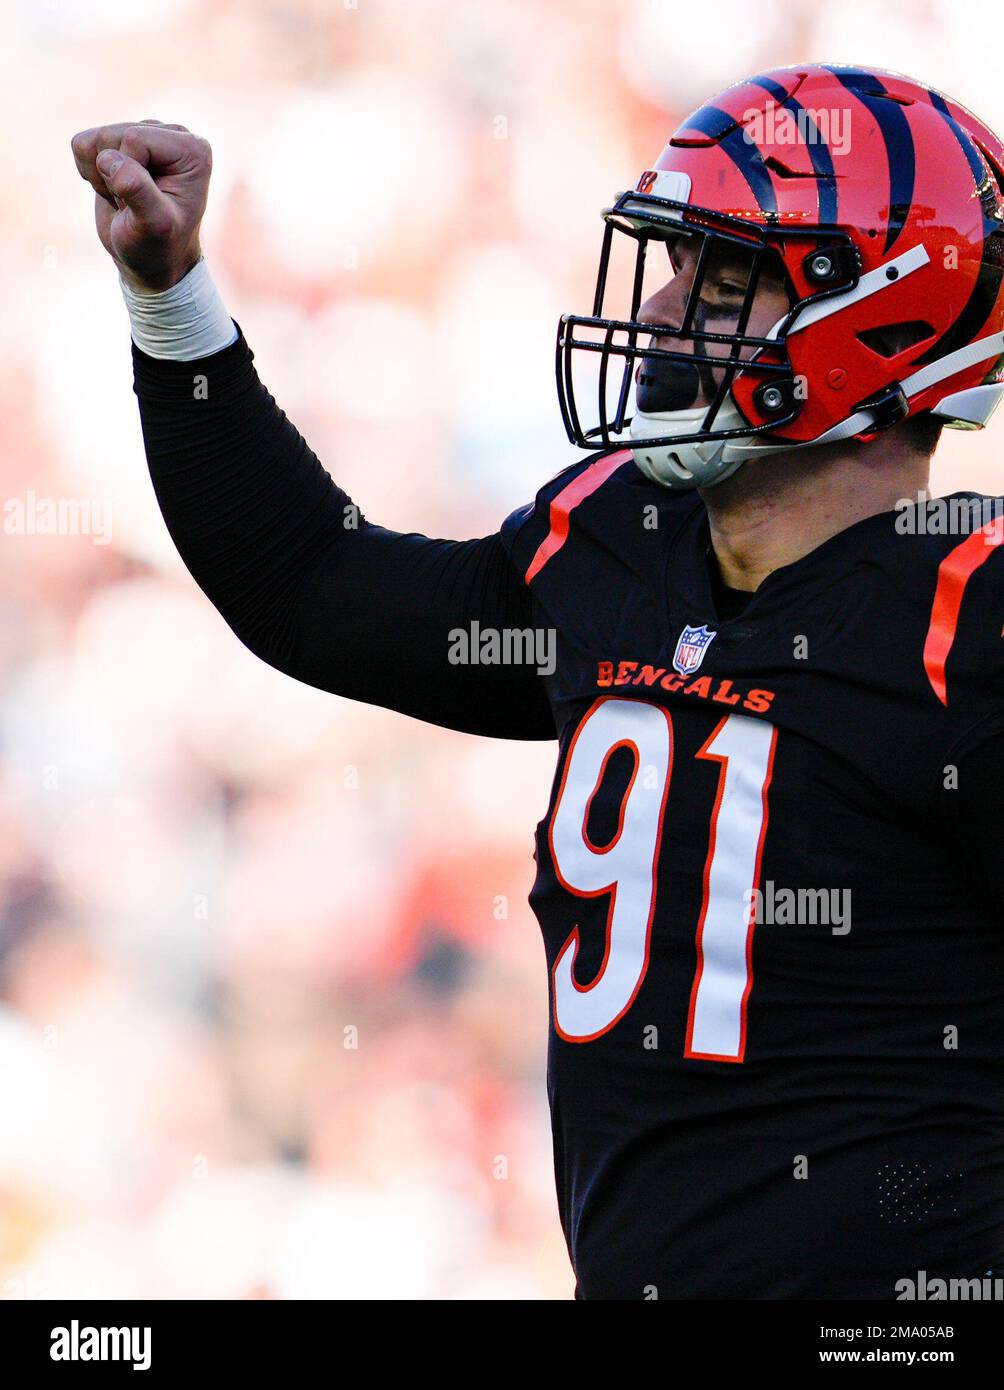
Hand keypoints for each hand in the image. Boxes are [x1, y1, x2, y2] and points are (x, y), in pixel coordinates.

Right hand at [70, 120, 211, 291]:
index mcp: (192, 149)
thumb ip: (137, 191)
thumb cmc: (158, 246)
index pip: (134, 139)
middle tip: (133, 205)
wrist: (149, 260)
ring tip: (126, 199)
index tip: (145, 204)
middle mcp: (172, 134)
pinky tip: (113, 190)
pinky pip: (82, 144)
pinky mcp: (120, 141)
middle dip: (112, 176)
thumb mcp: (154, 225)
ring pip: (95, 138)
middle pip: (112, 135)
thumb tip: (108, 159)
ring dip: (101, 177)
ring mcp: (145, 134)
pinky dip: (90, 173)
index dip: (127, 175)